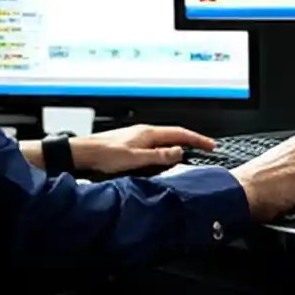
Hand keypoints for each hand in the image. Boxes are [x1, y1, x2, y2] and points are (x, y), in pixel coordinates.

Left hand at [69, 124, 215, 174]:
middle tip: (203, 151)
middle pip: (174, 136)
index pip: (180, 133)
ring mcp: (137, 137)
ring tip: (186, 158)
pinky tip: (161, 162)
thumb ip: (159, 156)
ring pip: (164, 142)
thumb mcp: (136, 158)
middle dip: (190, 143)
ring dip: (176, 149)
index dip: (197, 139)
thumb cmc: (105, 154)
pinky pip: (154, 147)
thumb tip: (179, 152)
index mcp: (149, 133)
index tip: (211, 145)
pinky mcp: (131, 144)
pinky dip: (164, 153)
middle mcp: (144, 132)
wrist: (83, 153)